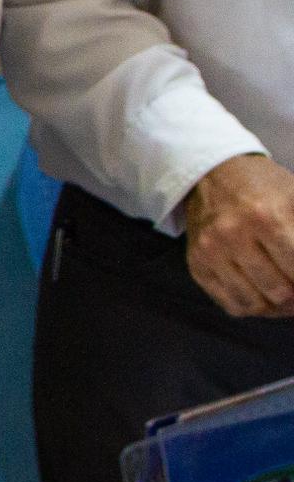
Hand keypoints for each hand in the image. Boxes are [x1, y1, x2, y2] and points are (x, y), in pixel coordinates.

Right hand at [182, 154, 293, 316]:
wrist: (213, 174)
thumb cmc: (264, 186)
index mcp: (266, 217)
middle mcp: (233, 236)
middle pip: (279, 291)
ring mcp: (210, 252)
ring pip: (254, 304)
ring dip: (277, 308)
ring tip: (287, 299)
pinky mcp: (197, 264)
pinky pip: (230, 304)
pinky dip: (253, 308)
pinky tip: (264, 298)